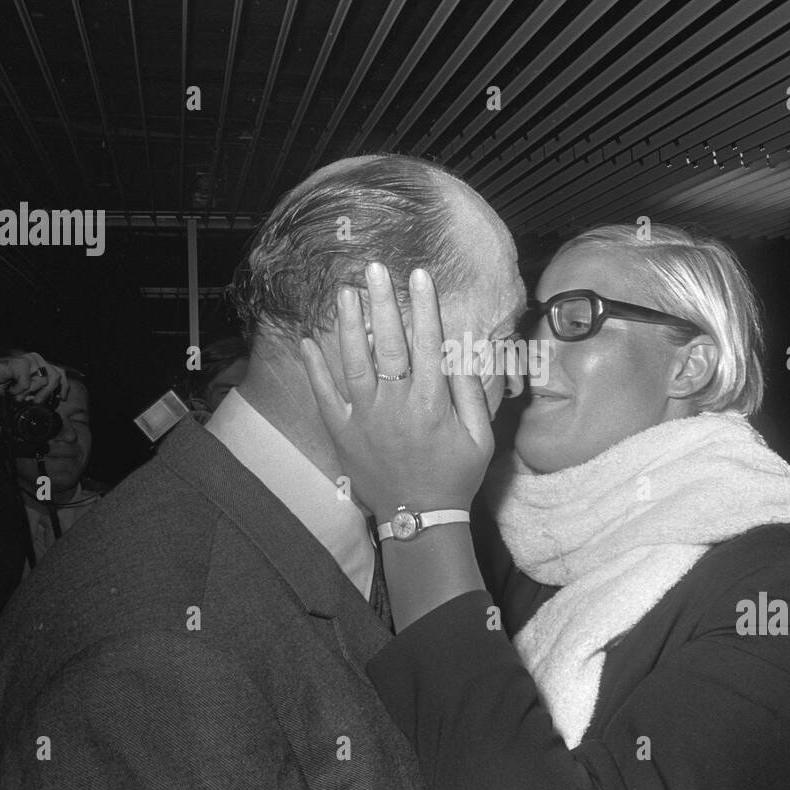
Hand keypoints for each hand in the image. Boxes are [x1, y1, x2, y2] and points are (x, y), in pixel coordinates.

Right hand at [0, 352, 68, 402]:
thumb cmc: (2, 383)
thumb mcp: (24, 389)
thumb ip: (37, 390)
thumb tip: (48, 400)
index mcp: (40, 364)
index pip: (59, 372)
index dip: (64, 386)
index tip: (62, 398)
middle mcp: (36, 359)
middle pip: (55, 378)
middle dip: (46, 393)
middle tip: (35, 400)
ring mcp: (29, 359)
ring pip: (42, 381)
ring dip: (28, 393)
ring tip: (16, 393)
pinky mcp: (21, 363)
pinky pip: (27, 383)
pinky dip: (18, 390)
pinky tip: (10, 388)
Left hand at [300, 263, 492, 520]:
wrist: (419, 519)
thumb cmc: (455, 476)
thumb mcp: (480, 438)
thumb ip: (471, 394)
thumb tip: (461, 353)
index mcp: (431, 403)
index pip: (428, 344)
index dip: (424, 307)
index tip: (419, 276)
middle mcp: (396, 404)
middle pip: (388, 344)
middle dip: (381, 303)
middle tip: (373, 269)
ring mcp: (365, 417)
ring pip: (353, 362)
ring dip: (349, 325)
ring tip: (344, 293)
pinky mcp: (343, 431)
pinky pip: (325, 394)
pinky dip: (316, 368)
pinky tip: (309, 340)